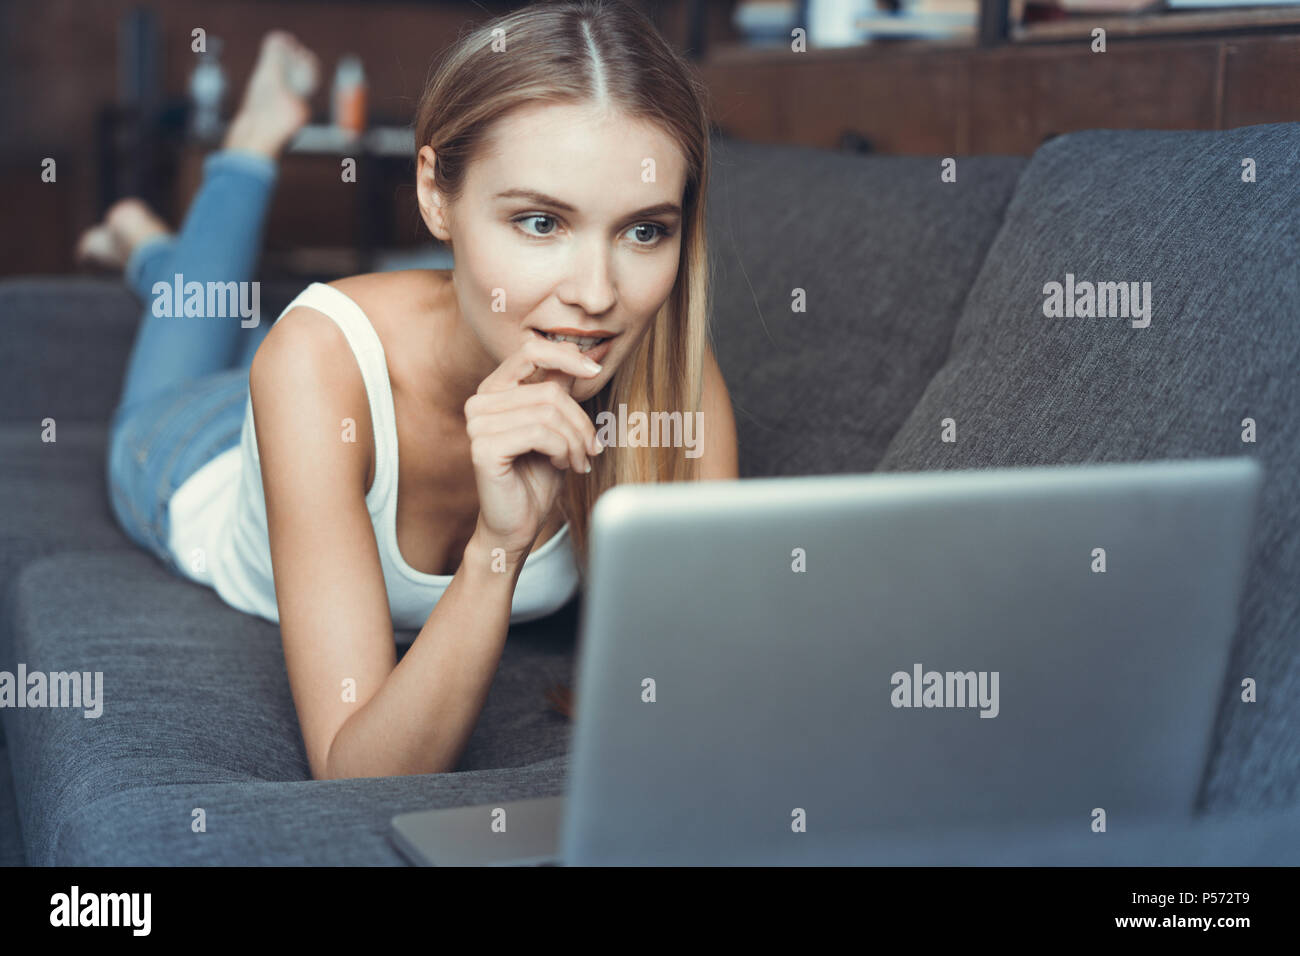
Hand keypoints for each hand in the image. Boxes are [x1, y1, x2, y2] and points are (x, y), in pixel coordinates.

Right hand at [464, 334, 604, 560]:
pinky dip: (562, 450)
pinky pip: (539, 434)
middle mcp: (480, 402)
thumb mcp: (556, 425)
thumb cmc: (537, 475)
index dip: (566, 356)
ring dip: (575, 441)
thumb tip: (583, 355)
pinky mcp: (483, 448)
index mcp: (495, 389)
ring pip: (548, 412)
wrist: (518, 523)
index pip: (531, 351)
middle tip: (591, 449)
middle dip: (580, 422)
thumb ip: (559, 390)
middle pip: (549, 390)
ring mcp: (477, 424)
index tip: (594, 372)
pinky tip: (562, 465)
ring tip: (578, 461)